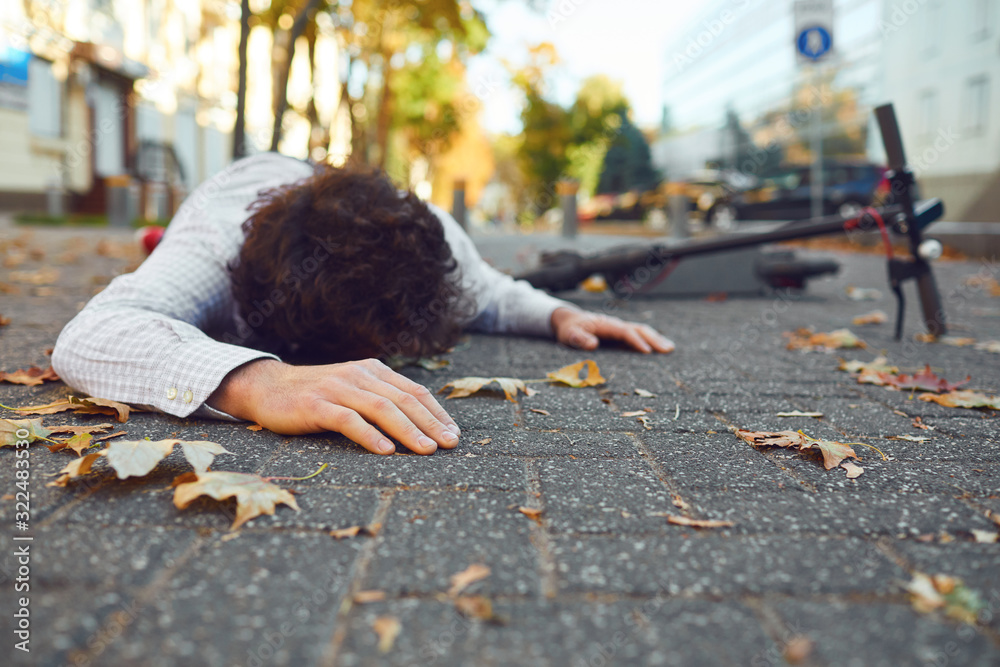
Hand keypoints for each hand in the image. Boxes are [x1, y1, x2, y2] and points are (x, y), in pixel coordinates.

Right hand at [208, 358, 459, 454]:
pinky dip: (370, 435)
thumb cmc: (318, 396)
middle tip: (449, 445)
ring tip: (426, 451)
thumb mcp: (354, 391)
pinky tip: (386, 451)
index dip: (437, 413)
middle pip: (403, 399)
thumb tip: (422, 426)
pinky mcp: (316, 405)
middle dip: (430, 423)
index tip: (454, 434)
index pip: (413, 391)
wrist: (268, 388)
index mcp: (373, 370)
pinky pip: (348, 420)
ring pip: (381, 408)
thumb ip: (381, 400)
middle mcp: (359, 375)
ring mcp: (337, 388)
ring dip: (408, 431)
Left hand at [550, 307, 673, 353]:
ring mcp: (619, 329)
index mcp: (606, 325)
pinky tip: (658, 348)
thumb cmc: (569, 329)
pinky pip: (638, 335)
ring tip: (670, 348)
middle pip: (639, 329)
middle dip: (654, 338)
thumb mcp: (569, 335)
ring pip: (641, 331)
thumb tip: (593, 344)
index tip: (647, 351)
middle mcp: (616, 325)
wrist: (569, 321)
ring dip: (656, 338)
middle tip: (668, 349)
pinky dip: (650, 340)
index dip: (636, 341)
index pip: (625, 331)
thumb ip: (578, 339)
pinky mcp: (620, 334)